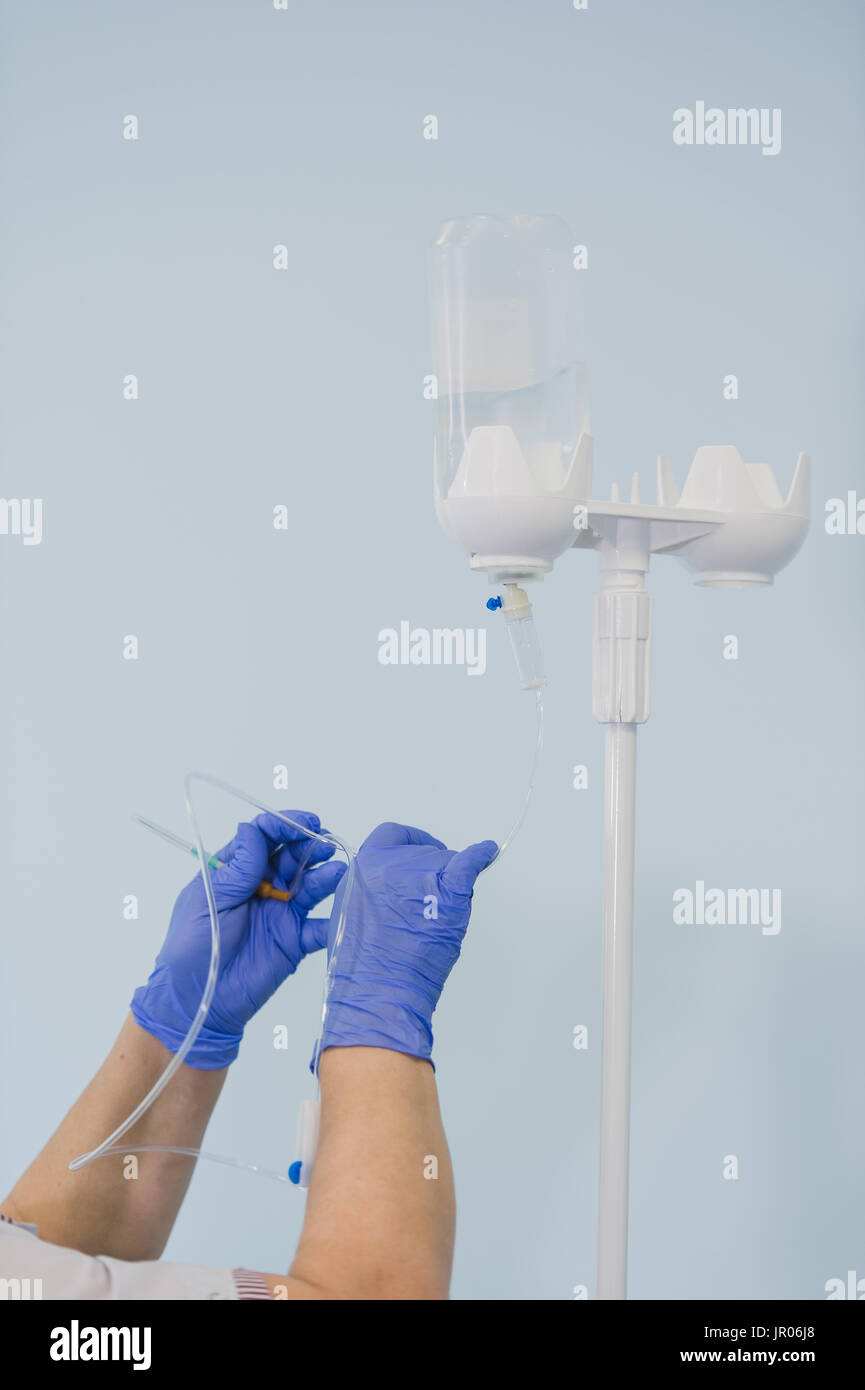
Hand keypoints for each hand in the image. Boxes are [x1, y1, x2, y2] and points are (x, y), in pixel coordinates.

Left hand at [131, 811, 344, 1068]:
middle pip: (292, 857)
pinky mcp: (295, 941)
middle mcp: (263, 886)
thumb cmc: (192, 949)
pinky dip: (334, 918)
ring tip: (335, 872)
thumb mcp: (208, 903)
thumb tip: (253, 828)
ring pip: (311, 886)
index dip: (284, 825)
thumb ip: (235, 870)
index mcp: (235, 872)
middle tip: (323, 844)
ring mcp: (282, 913)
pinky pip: (320, 926)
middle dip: (309, 846)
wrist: (197, 1003)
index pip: (263, 838)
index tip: (305, 822)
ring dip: (325, 876)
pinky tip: (343, 909)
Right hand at [315, 822, 496, 1066]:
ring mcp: (420, 877)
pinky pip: (468, 864)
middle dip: (431, 872)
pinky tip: (487, 851)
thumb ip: (372, 889)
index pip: (392, 835)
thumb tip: (395, 885)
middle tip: (430, 901)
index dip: (410, 841)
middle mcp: (390, 865)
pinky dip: (481, 857)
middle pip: (425, 852)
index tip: (419, 848)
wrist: (378, 991)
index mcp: (362, 868)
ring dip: (447, 884)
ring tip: (436, 917)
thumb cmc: (363, 966)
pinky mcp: (447, 893)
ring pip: (447, 863)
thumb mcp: (351, 912)